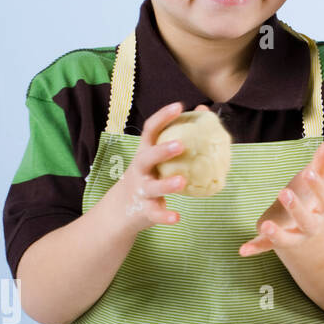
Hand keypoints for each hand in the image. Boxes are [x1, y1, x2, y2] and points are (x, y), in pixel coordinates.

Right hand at [112, 101, 190, 231]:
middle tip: (180, 145)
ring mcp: (141, 190)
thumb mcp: (157, 159)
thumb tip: (204, 110)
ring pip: (151, 187)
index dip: (163, 117)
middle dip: (161, 151)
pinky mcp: (143, 210)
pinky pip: (155, 213)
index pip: (151, 130)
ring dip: (166, 184)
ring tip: (181, 181)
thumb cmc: (148, 177)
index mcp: (146, 153)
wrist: (119, 212)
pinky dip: (164, 215)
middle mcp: (140, 170)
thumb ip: (178, 137)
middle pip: (146, 158)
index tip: (179, 105)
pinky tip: (176, 217)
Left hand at [239, 139, 323, 256]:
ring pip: (289, 240)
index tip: (308, 172)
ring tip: (265, 225)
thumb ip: (322, 162)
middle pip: (309, 222)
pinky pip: (266, 247)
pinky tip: (242, 249)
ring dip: (277, 235)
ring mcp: (294, 236)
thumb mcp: (316, 179)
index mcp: (322, 208)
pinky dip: (255, 248)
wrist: (304, 228)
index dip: (318, 187)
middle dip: (297, 209)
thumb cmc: (309, 196)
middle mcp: (311, 225)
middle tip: (283, 192)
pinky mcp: (276, 242)